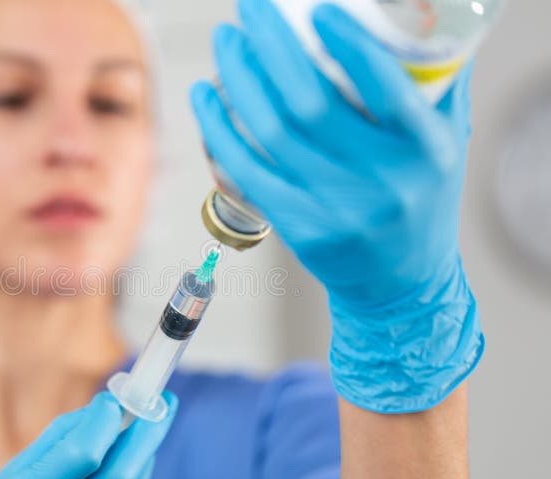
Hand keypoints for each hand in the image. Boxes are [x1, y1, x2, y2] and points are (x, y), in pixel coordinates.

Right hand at [0, 391, 177, 478]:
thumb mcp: (20, 468)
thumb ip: (65, 436)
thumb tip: (111, 408)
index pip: (81, 453)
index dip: (105, 421)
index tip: (116, 400)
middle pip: (118, 478)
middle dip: (146, 435)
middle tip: (161, 406)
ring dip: (143, 461)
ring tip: (140, 439)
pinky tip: (127, 477)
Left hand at [191, 0, 482, 412]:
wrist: (402, 280)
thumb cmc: (420, 197)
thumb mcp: (444, 143)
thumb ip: (429, 86)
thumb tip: (401, 21)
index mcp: (426, 150)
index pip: (385, 88)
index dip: (347, 43)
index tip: (315, 10)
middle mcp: (383, 181)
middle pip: (311, 104)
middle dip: (271, 47)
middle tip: (248, 10)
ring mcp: (337, 209)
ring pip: (272, 134)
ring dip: (238, 80)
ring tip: (225, 43)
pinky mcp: (300, 229)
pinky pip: (249, 173)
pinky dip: (220, 130)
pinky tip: (206, 97)